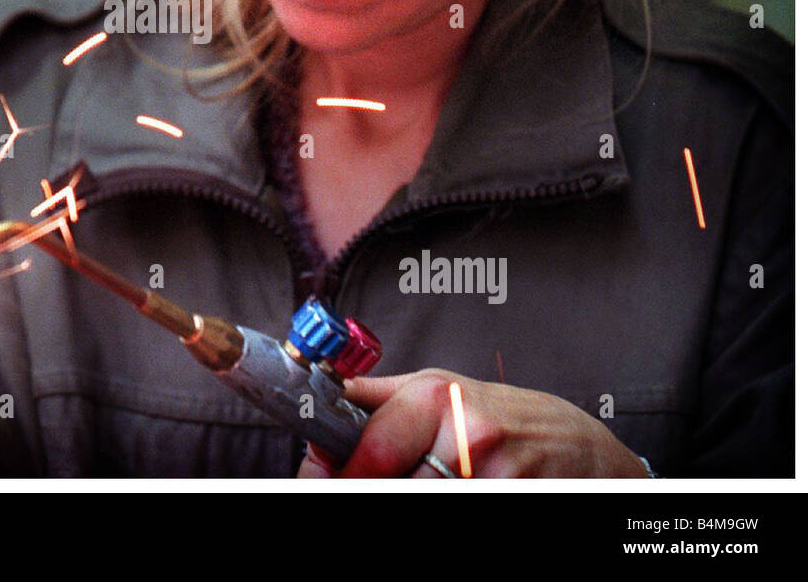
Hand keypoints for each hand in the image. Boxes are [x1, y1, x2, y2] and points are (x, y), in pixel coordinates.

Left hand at [297, 368, 648, 477]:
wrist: (583, 449)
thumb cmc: (509, 416)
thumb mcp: (443, 389)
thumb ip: (382, 398)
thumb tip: (323, 402)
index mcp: (438, 398)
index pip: (368, 450)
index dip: (336, 473)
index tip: (320, 478)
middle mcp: (466, 437)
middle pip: (387, 484)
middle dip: (368, 486)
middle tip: (366, 480)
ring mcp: (491, 478)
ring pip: (415, 498)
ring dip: (406, 495)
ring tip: (426, 480)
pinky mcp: (508, 504)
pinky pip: (455, 513)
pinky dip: (442, 504)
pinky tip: (448, 488)